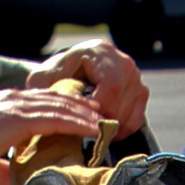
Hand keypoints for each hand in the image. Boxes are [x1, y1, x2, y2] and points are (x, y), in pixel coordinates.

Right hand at [0, 86, 101, 184]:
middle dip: (81, 107)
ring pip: (60, 107)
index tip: (83, 115)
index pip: (42, 102)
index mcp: (6, 105)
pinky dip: (76, 123)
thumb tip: (15, 182)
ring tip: (104, 121)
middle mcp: (13, 100)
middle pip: (56, 100)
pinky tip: (91, 129)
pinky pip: (54, 119)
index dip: (65, 108)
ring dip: (84, 114)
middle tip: (102, 114)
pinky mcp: (17, 119)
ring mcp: (16, 107)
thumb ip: (1, 169)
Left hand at [28, 40, 148, 138]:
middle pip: (121, 101)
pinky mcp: (141, 91)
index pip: (110, 86)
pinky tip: (104, 132)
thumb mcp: (43, 78)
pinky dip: (121, 131)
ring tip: (91, 133)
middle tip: (85, 133)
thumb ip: (43, 88)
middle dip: (102, 122)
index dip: (97, 110)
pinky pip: (136, 120)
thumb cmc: (56, 77)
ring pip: (129, 113)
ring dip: (109, 129)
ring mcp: (135, 76)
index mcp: (99, 51)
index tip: (82, 122)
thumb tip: (49, 108)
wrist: (71, 73)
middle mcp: (122, 61)